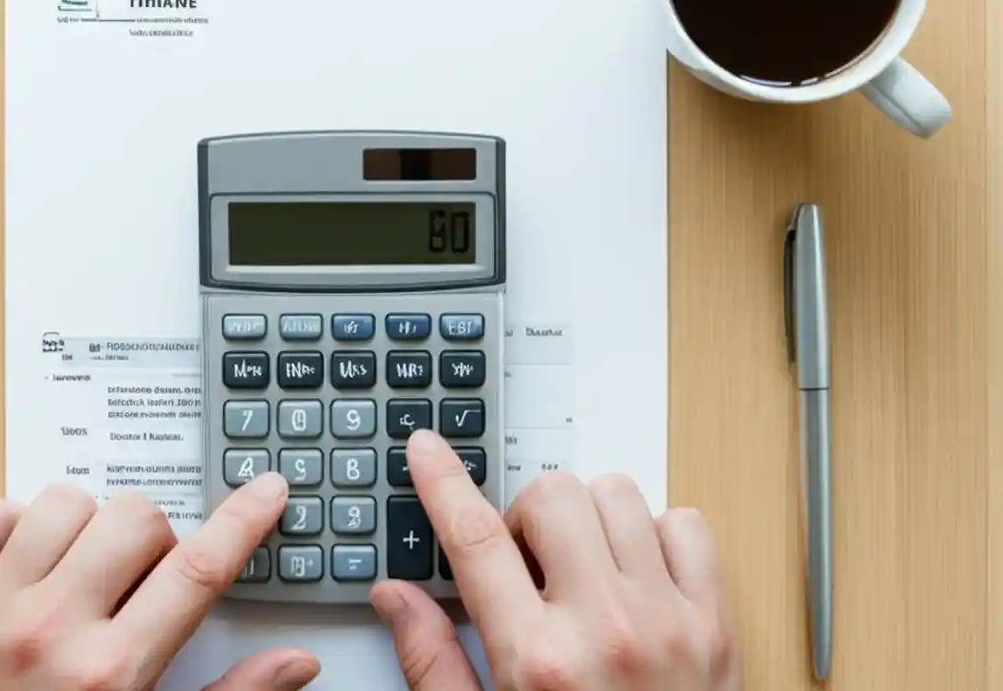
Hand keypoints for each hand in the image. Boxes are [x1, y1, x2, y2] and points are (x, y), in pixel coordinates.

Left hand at [0, 473, 319, 689]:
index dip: (242, 520)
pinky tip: (26, 562)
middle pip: (136, 520)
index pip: (198, 570)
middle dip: (154, 539)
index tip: (265, 491)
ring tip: (82, 569)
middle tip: (142, 577)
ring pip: (63, 502)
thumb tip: (294, 664)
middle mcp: (50, 632)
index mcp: (111, 675)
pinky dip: (10, 524)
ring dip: (85, 524)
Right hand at [370, 431, 740, 689]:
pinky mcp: (718, 624)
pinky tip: (635, 575)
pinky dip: (656, 535)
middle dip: (527, 515)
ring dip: (589, 517)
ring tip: (580, 568)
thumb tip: (395, 597)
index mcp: (538, 662)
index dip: (443, 483)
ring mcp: (670, 620)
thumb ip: (435, 661)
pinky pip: (686, 525)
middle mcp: (606, 629)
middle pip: (552, 495)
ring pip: (619, 495)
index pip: (476, 540)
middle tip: (525, 561)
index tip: (428, 450)